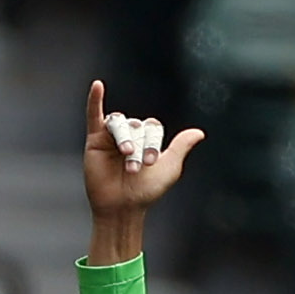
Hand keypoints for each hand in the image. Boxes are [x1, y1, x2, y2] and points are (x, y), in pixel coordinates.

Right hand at [82, 78, 206, 252]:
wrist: (121, 207)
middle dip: (138, 146)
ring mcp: (112, 136)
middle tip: (135, 168)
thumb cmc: (145, 191)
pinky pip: (94, 114)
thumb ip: (181, 148)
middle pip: (136, 125)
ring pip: (120, 123)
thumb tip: (199, 132)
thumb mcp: (169, 169)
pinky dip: (95, 99)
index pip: (153, 127)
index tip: (150, 164)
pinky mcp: (95, 139)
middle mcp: (131, 134)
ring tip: (124, 154)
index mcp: (148, 139)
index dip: (152, 142)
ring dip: (124, 138)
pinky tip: (97, 86)